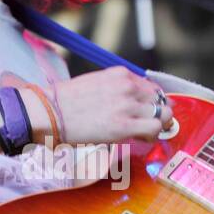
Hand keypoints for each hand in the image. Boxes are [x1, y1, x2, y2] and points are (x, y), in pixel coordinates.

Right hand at [26, 66, 173, 146]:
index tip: (143, 112)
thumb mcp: (95, 83)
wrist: (50, 112)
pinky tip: (141, 139)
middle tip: (145, 124)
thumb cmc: (66, 102)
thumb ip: (116, 88)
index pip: (151, 86)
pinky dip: (152, 135)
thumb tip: (129, 102)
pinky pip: (155, 129)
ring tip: (143, 133)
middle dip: (156, 113)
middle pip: (160, 99)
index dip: (150, 102)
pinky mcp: (125, 125)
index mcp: (120, 74)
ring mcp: (128, 105)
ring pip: (163, 114)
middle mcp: (128, 86)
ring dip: (157, 125)